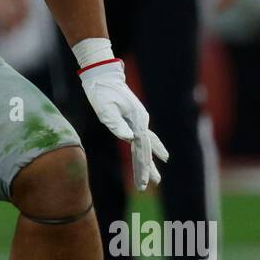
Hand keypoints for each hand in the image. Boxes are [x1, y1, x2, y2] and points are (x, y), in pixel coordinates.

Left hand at [79, 58, 168, 190]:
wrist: (103, 75)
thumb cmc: (101, 91)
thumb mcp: (105, 109)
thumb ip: (118, 125)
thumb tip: (130, 139)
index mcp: (137, 120)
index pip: (143, 149)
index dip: (144, 167)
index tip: (144, 182)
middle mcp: (141, 120)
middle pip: (147, 149)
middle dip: (149, 168)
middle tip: (153, 185)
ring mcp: (139, 119)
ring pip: (148, 144)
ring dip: (151, 161)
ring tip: (158, 178)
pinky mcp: (134, 118)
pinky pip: (144, 138)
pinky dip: (149, 149)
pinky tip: (156, 155)